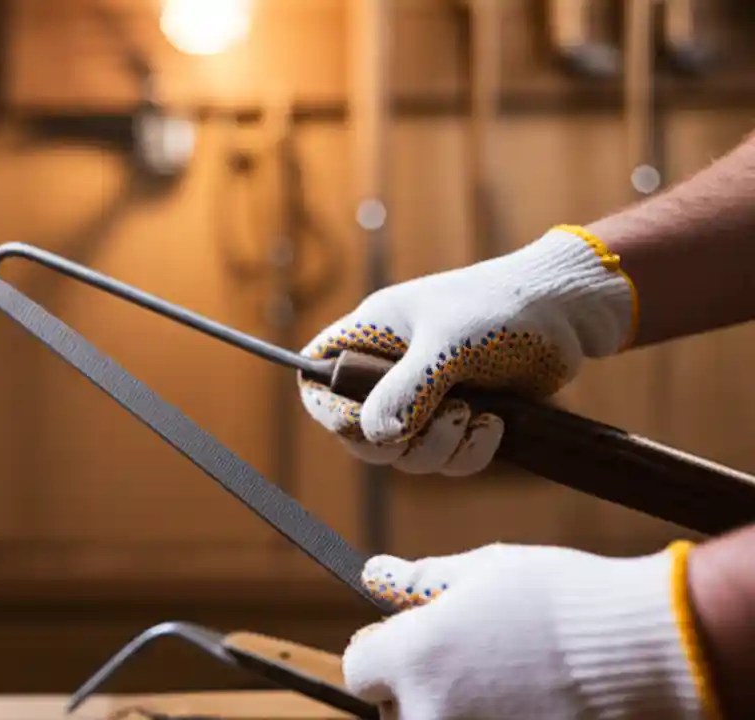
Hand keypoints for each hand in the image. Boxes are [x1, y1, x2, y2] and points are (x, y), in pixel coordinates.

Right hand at [299, 225, 636, 474]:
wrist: (569, 311)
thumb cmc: (501, 308)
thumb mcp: (448, 344)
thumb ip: (407, 389)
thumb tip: (375, 438)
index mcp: (371, 337)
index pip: (319, 381)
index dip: (329, 410)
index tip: (360, 424)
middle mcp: (391, 370)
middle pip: (360, 432)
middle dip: (395, 442)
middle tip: (429, 425)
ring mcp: (426, 396)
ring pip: (406, 452)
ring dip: (437, 450)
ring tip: (474, 417)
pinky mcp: (462, 417)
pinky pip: (447, 458)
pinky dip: (467, 453)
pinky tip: (495, 425)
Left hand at [343, 542, 715, 719]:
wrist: (642, 650)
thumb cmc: (558, 599)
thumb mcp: (483, 570)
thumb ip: (420, 580)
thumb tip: (374, 574)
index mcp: (413, 658)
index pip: (359, 669)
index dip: (384, 651)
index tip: (414, 641)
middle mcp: (430, 711)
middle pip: (394, 710)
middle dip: (418, 687)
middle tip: (467, 663)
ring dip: (453, 710)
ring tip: (502, 684)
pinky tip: (529, 702)